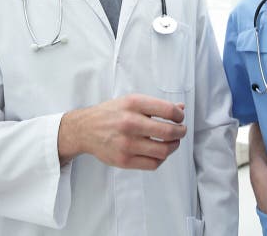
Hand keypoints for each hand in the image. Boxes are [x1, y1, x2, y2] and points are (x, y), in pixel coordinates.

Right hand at [58, 94, 186, 169]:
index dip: (179, 115)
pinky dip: (161, 158)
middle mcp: (130, 123)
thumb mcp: (131, 101)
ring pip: (163, 150)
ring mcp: (126, 144)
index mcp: (133, 104)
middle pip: (168, 132)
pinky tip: (159, 152)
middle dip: (181, 132)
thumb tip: (180, 107)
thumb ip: (156, 105)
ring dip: (173, 146)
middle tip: (181, 131)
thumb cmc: (111, 113)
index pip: (168, 110)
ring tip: (172, 142)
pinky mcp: (124, 160)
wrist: (85, 129)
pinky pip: (153, 164)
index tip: (180, 118)